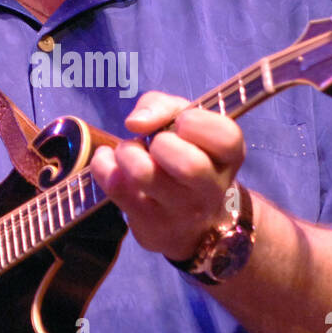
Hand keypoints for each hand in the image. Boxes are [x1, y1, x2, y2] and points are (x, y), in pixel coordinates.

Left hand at [90, 92, 244, 261]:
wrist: (190, 226)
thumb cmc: (185, 157)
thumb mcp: (185, 123)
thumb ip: (163, 106)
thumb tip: (135, 122)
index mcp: (228, 157)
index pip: (226, 137)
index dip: (197, 123)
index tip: (181, 123)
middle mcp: (211, 189)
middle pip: (189, 165)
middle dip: (161, 142)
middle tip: (154, 143)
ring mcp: (181, 212)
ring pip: (144, 175)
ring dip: (127, 152)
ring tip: (130, 153)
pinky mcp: (150, 225)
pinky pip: (116, 187)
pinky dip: (103, 165)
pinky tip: (110, 162)